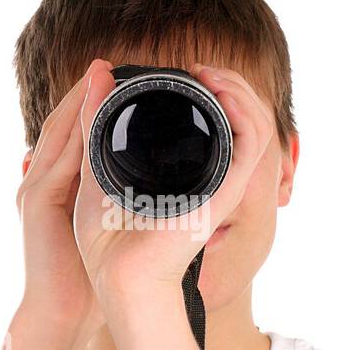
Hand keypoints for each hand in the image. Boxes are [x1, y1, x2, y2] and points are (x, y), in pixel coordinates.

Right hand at [15, 60, 112, 342]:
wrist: (61, 313)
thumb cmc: (85, 278)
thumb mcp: (105, 229)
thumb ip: (117, 201)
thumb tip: (149, 184)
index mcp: (57, 185)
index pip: (73, 132)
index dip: (92, 103)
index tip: (119, 81)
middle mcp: (40, 179)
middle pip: (61, 122)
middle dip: (86, 91)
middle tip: (111, 65)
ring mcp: (34, 188)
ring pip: (55, 130)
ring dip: (77, 99)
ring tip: (101, 72)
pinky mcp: (36, 201)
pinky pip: (56, 156)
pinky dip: (73, 130)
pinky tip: (91, 109)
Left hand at [73, 62, 273, 310]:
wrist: (115, 280)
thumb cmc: (104, 241)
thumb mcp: (93, 169)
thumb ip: (95, 123)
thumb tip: (96, 74)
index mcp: (183, 177)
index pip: (216, 126)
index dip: (212, 92)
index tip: (185, 73)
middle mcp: (207, 179)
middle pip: (242, 119)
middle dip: (229, 84)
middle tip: (201, 69)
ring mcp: (219, 186)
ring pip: (255, 125)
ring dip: (240, 91)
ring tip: (213, 75)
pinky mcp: (224, 195)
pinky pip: (252, 147)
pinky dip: (245, 115)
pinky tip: (224, 95)